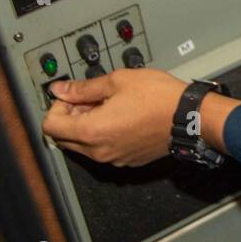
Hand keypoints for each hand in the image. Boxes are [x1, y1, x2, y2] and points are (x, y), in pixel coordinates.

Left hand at [42, 68, 188, 166]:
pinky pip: (104, 150)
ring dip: (87, 126)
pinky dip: (104, 135)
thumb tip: (61, 90)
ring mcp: (113, 158)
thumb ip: (84, 88)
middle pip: (63, 138)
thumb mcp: (118, 81)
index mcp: (91, 131)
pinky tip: (122, 117)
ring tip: (109, 106)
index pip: (50, 126)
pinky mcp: (126, 160)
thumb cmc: (159, 98)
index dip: (57, 106)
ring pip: (84, 145)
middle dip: (70, 117)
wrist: (190, 117)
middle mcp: (98, 151)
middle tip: (89, 99)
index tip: (72, 95)